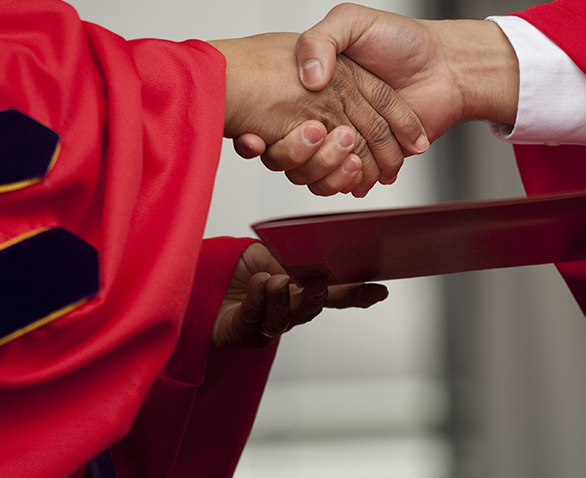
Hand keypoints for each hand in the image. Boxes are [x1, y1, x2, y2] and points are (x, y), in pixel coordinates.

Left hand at [212, 241, 388, 346]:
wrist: (207, 281)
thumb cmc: (242, 267)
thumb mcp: (273, 252)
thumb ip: (296, 259)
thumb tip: (315, 260)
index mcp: (305, 288)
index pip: (338, 293)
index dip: (359, 293)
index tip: (379, 289)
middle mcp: (292, 308)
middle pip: (313, 306)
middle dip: (318, 297)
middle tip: (320, 284)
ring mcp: (270, 323)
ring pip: (285, 316)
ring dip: (283, 298)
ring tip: (277, 281)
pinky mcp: (247, 333)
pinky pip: (255, 317)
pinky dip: (257, 299)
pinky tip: (259, 284)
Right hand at [235, 4, 519, 193]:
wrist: (449, 67)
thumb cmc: (403, 38)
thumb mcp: (352, 20)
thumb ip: (321, 39)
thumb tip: (309, 80)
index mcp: (314, 86)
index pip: (278, 117)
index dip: (267, 129)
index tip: (258, 135)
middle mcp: (327, 114)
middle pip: (296, 150)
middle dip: (300, 153)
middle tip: (315, 138)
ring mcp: (349, 138)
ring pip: (319, 171)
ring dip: (327, 172)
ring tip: (346, 160)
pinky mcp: (372, 159)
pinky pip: (350, 181)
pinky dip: (352, 183)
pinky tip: (358, 176)